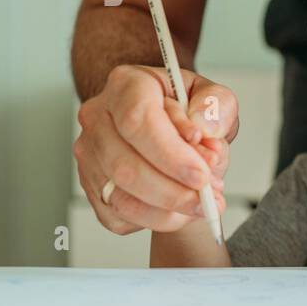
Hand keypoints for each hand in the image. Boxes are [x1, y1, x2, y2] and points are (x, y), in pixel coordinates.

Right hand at [74, 64, 235, 233]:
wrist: (173, 130)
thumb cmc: (189, 113)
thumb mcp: (214, 98)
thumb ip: (217, 106)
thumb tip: (205, 128)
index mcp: (127, 85)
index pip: (138, 120)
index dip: (171, 154)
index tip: (202, 174)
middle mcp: (99, 117)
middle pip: (126, 166)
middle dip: (174, 192)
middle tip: (209, 198)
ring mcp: (90, 153)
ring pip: (121, 198)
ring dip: (168, 211)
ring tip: (202, 204)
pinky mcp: (91, 185)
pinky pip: (118, 217)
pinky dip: (156, 221)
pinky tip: (179, 209)